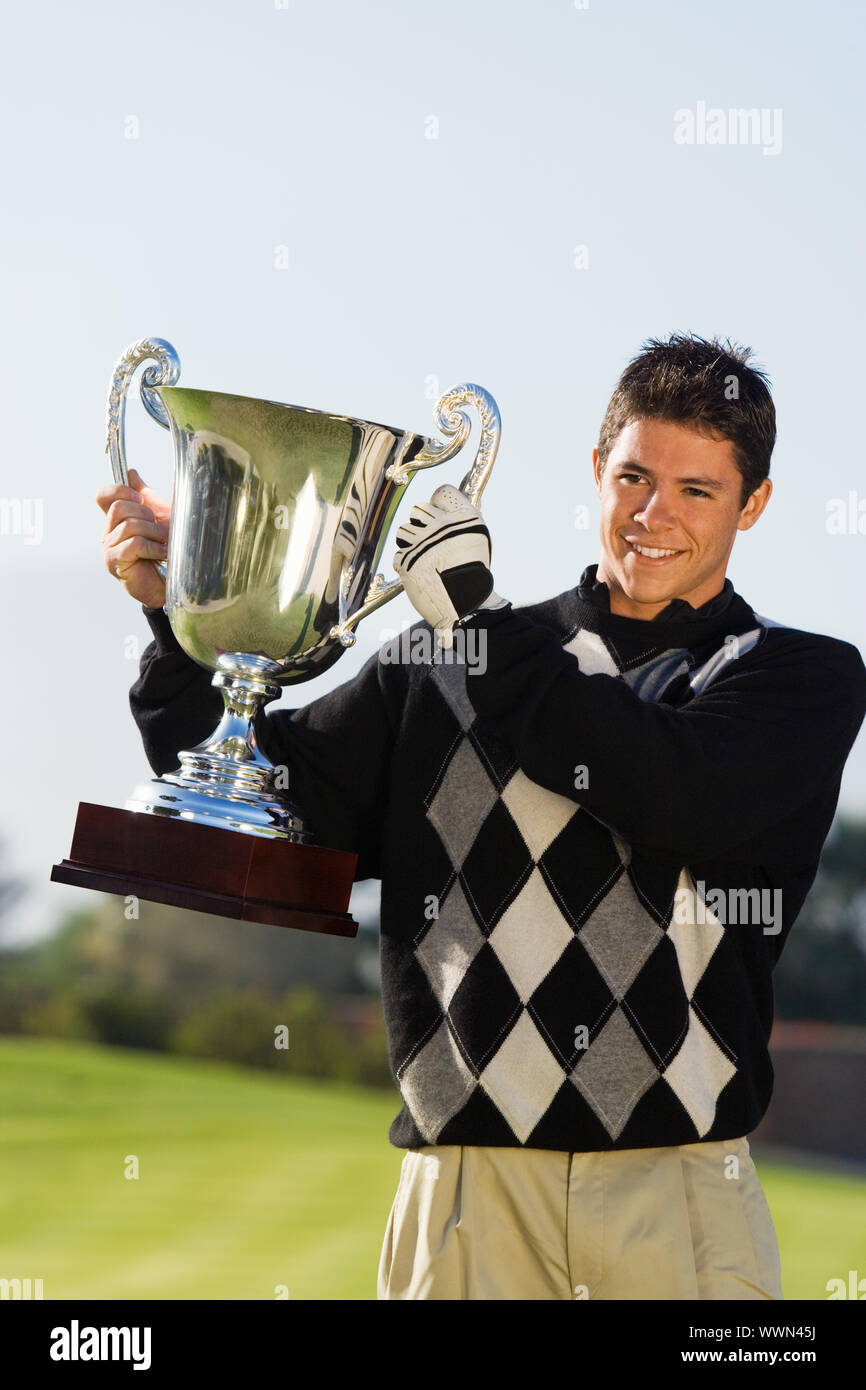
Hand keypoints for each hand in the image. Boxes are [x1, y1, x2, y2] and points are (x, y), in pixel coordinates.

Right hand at [96, 467, 170, 609]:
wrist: (172, 583)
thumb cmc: (164, 552)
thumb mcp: (158, 518)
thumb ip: (147, 496)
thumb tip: (132, 473)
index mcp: (116, 520)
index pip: (103, 496)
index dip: (119, 489)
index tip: (140, 497)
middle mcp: (108, 532)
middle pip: (119, 507)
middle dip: (146, 514)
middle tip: (160, 530)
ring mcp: (109, 548)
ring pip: (129, 525)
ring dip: (154, 533)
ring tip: (165, 543)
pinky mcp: (115, 562)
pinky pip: (134, 543)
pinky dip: (153, 547)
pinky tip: (163, 553)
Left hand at [392, 484, 494, 647]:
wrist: (464, 605)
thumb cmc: (474, 573)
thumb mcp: (477, 540)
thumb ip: (464, 521)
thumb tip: (454, 504)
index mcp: (463, 518)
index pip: (442, 492)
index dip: (439, 502)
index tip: (440, 513)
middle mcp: (442, 526)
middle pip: (419, 508)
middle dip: (422, 522)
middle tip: (430, 538)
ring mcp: (422, 542)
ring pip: (404, 529)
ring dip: (411, 541)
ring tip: (423, 556)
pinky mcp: (406, 560)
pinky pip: (399, 553)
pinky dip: (406, 563)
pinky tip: (419, 571)